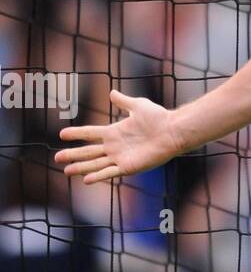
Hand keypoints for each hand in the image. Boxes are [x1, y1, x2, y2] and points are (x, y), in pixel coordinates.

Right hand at [55, 89, 181, 183]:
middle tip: (57, 158)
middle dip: (73, 154)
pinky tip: (85, 179)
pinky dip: (97, 175)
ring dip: (80, 167)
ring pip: (95, 164)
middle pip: (88, 151)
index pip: (90, 133)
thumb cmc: (158, 118)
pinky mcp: (128, 167)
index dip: (77, 134)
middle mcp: (115, 146)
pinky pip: (109, 172)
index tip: (62, 134)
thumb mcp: (137, 105)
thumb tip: (112, 92)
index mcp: (114, 132)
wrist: (172, 131)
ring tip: (66, 171)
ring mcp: (120, 158)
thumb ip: (123, 101)